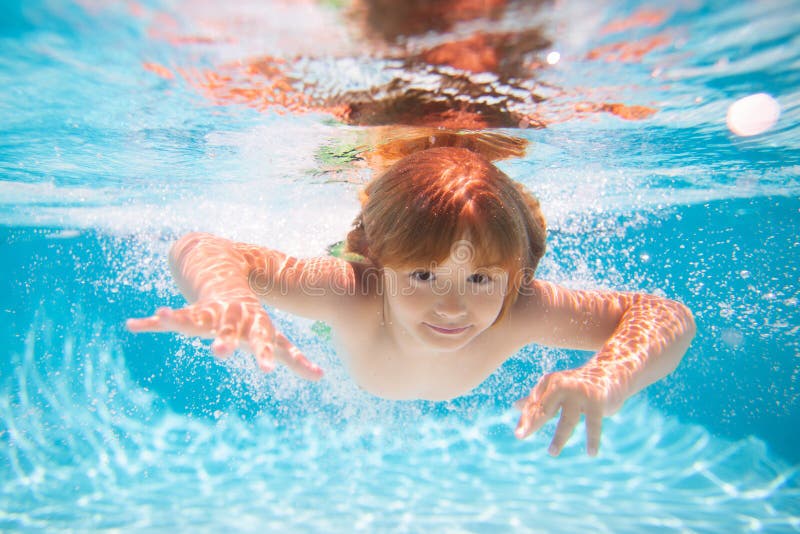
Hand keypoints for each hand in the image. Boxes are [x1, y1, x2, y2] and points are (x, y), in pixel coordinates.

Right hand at [126, 295, 322, 380]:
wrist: (226, 266)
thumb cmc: (252, 314)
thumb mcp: (273, 335)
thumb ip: (295, 358)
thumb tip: (321, 378)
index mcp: (254, 325)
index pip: (263, 341)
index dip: (265, 355)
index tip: (266, 371)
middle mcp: (233, 317)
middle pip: (228, 331)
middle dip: (223, 341)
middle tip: (218, 353)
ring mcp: (211, 311)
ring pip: (195, 319)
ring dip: (180, 321)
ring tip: (163, 317)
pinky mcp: (191, 308)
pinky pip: (171, 318)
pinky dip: (152, 323)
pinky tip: (134, 326)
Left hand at [514, 367, 622, 456]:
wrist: (611, 373)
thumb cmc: (579, 385)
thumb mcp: (556, 389)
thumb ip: (537, 398)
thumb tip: (515, 406)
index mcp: (551, 381)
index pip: (534, 404)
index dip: (526, 419)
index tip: (519, 434)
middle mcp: (563, 385)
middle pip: (545, 409)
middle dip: (533, 423)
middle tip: (521, 436)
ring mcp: (580, 393)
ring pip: (567, 421)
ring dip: (559, 438)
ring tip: (552, 453)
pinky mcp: (597, 401)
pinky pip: (593, 425)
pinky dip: (593, 440)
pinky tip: (591, 453)